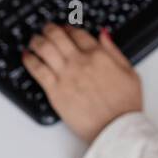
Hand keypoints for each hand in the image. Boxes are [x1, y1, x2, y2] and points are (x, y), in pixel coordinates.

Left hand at [23, 23, 141, 142]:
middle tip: (46, 28)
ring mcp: (66, 76)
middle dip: (50, 29)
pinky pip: (37, 69)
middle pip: (58, 36)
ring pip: (45, 49)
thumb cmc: (125, 105)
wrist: (115, 129)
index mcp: (99, 56)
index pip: (78, 33)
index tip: (65, 28)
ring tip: (34, 40)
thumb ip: (114, 51)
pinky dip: (30, 60)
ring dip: (37, 40)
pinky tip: (27, 56)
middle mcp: (80, 62)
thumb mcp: (130, 72)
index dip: (69, 28)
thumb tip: (103, 34)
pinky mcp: (55, 91)